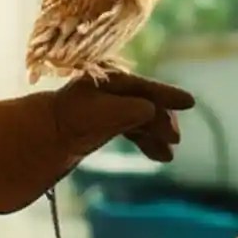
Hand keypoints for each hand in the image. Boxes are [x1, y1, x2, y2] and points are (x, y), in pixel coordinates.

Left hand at [56, 71, 195, 161]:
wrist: (46, 135)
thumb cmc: (71, 120)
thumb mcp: (99, 115)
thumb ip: (126, 110)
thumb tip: (151, 110)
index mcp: (112, 81)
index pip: (145, 88)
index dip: (167, 95)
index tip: (190, 102)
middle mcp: (116, 90)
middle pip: (148, 104)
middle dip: (163, 122)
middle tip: (174, 139)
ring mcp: (114, 106)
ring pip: (145, 119)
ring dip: (158, 135)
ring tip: (168, 155)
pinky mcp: (112, 122)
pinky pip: (137, 130)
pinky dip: (149, 142)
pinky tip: (161, 157)